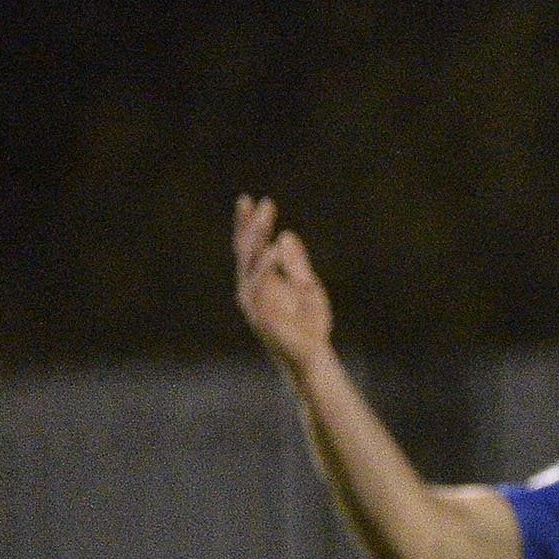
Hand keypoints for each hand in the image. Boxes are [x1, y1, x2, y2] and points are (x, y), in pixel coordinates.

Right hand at [233, 194, 334, 373]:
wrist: (312, 358)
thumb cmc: (309, 325)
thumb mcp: (307, 287)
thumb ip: (296, 263)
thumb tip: (287, 235)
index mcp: (259, 280)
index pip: (250, 246)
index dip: (249, 223)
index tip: (253, 200)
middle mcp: (250, 287)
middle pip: (246, 249)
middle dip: (252, 224)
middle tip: (262, 202)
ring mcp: (252, 300)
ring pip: (249, 261)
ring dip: (257, 236)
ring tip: (265, 216)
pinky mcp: (260, 313)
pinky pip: (260, 283)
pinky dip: (266, 264)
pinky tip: (273, 247)